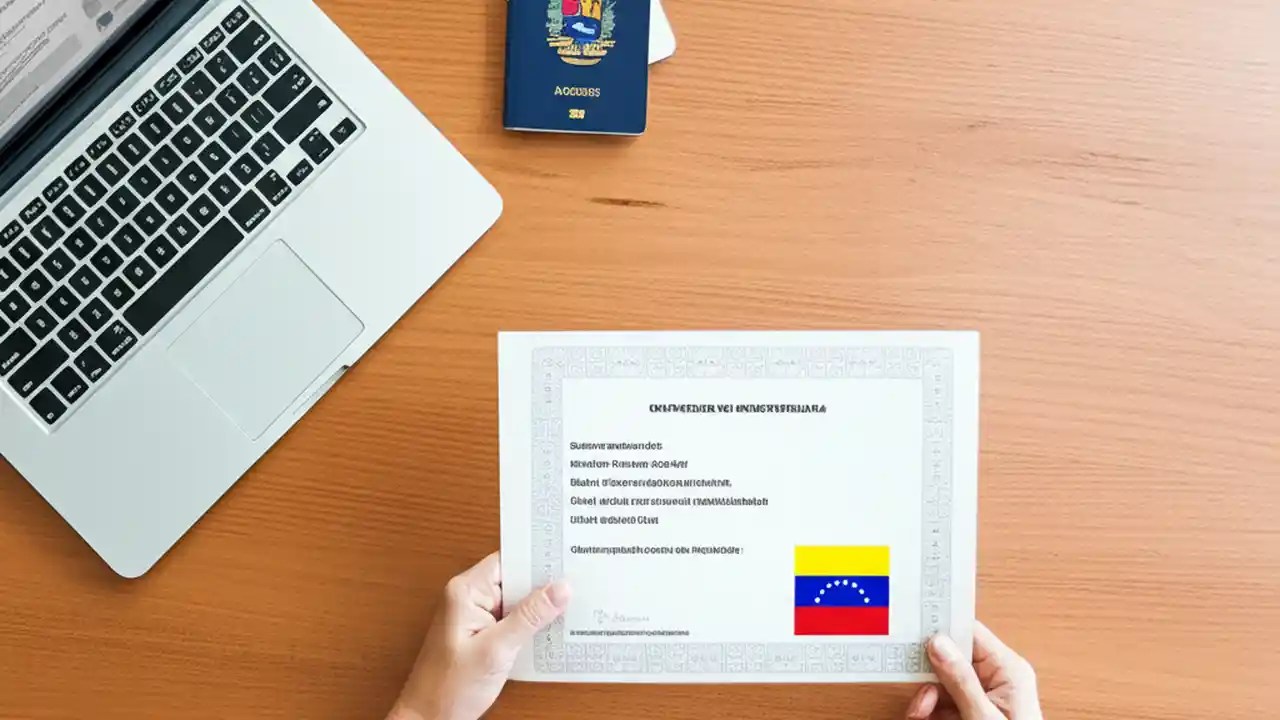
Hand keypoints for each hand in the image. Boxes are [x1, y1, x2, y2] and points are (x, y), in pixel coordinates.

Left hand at [388, 553, 570, 719]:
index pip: (508, 560)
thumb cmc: (448, 688)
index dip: (537, 558)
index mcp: (465, 591)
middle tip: (576, 590)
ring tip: (567, 612)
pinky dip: (531, 626)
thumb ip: (529, 617)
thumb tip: (560, 588)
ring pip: (518, 601)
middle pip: (516, 579)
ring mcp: (476, 616)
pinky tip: (548, 633)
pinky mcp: (483, 634)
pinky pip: (513, 620)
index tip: (566, 559)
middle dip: (544, 586)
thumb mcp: (496, 650)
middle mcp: (469, 598)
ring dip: (539, 609)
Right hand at [906, 622, 1042, 719]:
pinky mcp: (971, 712)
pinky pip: (943, 702)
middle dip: (929, 676)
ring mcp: (983, 696)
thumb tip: (940, 644)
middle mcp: (996, 679)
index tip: (917, 634)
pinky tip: (924, 718)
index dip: (944, 630)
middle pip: (951, 659)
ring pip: (942, 682)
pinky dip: (929, 710)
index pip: (971, 634)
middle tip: (919, 691)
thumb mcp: (983, 717)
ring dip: (925, 698)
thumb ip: (961, 681)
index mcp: (1009, 671)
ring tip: (920, 714)